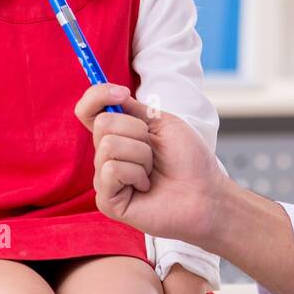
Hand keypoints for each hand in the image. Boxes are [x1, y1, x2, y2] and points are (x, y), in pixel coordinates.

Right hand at [74, 84, 223, 244]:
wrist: (205, 191)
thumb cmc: (189, 159)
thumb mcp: (162, 122)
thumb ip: (132, 108)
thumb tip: (109, 93)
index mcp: (118, 135)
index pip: (88, 110)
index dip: (97, 95)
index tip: (122, 93)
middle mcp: (107, 156)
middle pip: (102, 123)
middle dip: (137, 130)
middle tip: (154, 149)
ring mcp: (105, 179)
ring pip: (108, 146)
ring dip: (141, 154)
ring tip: (152, 170)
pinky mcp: (107, 201)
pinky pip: (111, 170)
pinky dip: (136, 173)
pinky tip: (145, 187)